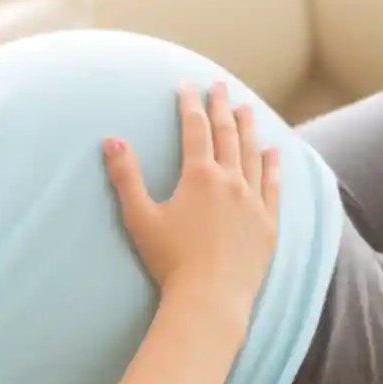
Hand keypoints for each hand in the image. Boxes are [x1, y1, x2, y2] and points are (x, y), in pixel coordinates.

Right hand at [102, 80, 279, 318]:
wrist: (210, 298)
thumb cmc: (169, 259)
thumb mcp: (138, 217)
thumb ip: (125, 176)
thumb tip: (110, 140)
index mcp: (199, 176)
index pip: (195, 129)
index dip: (189, 105)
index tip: (186, 86)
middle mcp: (230, 181)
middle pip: (227, 134)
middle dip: (221, 107)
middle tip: (219, 86)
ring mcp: (253, 201)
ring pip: (252, 154)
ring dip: (247, 127)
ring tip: (245, 108)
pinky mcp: (267, 223)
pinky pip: (272, 186)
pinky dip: (272, 165)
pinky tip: (272, 152)